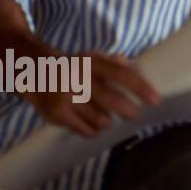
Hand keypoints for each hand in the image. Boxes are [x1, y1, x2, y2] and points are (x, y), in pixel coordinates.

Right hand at [20, 51, 160, 138]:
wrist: (34, 74)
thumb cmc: (73, 68)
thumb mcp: (92, 58)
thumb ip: (115, 62)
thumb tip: (136, 66)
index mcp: (91, 62)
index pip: (121, 75)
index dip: (140, 88)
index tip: (155, 100)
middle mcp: (78, 78)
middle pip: (111, 100)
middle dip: (128, 110)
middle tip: (133, 114)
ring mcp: (66, 97)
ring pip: (100, 119)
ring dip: (107, 121)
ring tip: (105, 117)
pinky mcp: (58, 114)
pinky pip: (86, 130)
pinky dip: (94, 130)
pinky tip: (94, 126)